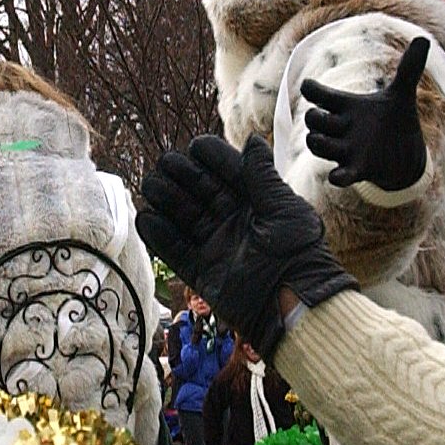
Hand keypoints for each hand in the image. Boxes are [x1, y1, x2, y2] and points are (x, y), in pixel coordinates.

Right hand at [136, 137, 353, 354]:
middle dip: (181, 175)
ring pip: (183, 217)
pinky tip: (146, 218)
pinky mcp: (202, 272)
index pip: (228, 173)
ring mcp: (216, 246)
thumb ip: (262, 175)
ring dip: (165, 200)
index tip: (196, 147)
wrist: (293, 305)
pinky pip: (175, 250)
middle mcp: (233, 221)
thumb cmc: (298, 253)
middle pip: (200, 192)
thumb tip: (251, 140)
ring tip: (152, 186)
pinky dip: (158, 235)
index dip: (211, 158)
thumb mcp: (284, 208)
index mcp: (257, 203)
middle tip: (166, 166)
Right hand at [302, 35, 431, 195]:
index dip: (312, 89)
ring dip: (316, 142)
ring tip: (321, 139)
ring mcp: (346, 150)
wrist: (405, 154)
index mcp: (347, 106)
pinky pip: (340, 176)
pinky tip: (338, 176)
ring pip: (318, 145)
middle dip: (313, 117)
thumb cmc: (395, 121)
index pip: (318, 94)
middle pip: (312, 120)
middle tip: (323, 115)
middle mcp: (341, 127)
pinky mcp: (357, 170)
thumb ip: (409, 68)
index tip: (311, 87)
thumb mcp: (402, 94)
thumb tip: (423, 39)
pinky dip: (337, 177)